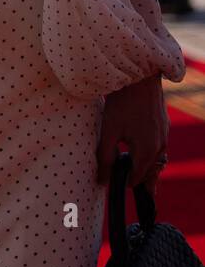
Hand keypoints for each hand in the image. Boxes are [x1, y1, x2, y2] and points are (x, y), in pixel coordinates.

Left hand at [97, 72, 169, 194]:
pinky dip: (150, 154)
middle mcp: (160, 146)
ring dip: (146, 168)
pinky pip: (158, 147)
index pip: (137, 179)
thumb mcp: (109, 130)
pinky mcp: (163, 124)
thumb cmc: (122, 102)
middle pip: (151, 172)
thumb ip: (105, 157)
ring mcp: (164, 134)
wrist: (139, 75)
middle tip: (133, 191)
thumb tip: (102, 181)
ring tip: (134, 174)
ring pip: (157, 160)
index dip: (124, 183)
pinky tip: (139, 150)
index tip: (113, 184)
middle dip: (140, 181)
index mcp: (147, 152)